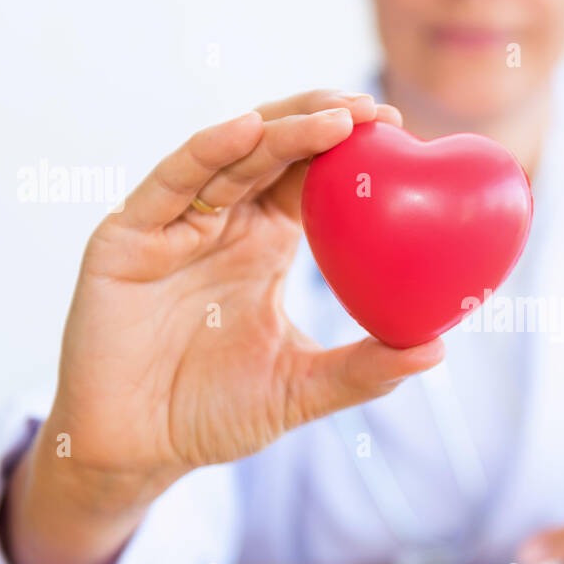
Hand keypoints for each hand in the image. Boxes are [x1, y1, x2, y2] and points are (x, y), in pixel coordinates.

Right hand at [5, 90, 443, 563]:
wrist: (135, 452)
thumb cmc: (213, 416)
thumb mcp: (301, 390)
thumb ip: (364, 371)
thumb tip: (437, 349)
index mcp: (264, 244)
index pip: (309, 176)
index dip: (347, 148)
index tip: (396, 127)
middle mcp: (219, 224)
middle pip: (272, 151)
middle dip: (320, 122)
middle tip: (372, 110)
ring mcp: (172, 227)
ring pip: (228, 158)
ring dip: (279, 130)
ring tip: (332, 117)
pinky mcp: (126, 239)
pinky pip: (168, 185)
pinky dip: (206, 152)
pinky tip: (247, 129)